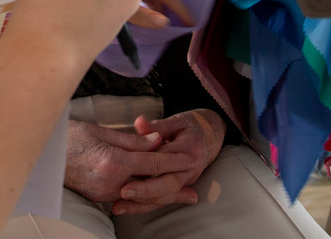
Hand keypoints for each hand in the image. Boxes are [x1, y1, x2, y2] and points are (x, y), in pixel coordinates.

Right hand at [63, 120, 190, 204]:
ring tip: (181, 197)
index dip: (174, 161)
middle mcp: (112, 181)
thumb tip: (156, 141)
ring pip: (141, 195)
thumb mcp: (102, 131)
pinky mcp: (100, 197)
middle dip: (174, 189)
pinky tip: (153, 194)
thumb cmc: (69, 137)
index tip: (191, 160)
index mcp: (114, 161)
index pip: (153, 162)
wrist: (43, 157)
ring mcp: (105, 192)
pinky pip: (128, 196)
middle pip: (151, 186)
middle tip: (193, 193)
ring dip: (162, 195)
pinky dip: (144, 195)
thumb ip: (132, 139)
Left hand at [110, 110, 226, 215]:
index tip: (126, 168)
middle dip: (145, 190)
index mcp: (188, 151)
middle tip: (123, 192)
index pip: (165, 160)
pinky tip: (126, 208)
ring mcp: (186, 181)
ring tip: (119, 206)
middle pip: (167, 184)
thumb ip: (156, 126)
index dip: (146, 165)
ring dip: (141, 204)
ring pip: (165, 197)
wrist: (211, 137)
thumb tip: (139, 122)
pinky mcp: (179, 187)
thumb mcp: (176, 121)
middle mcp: (189, 170)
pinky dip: (145, 206)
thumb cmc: (191, 126)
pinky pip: (163, 199)